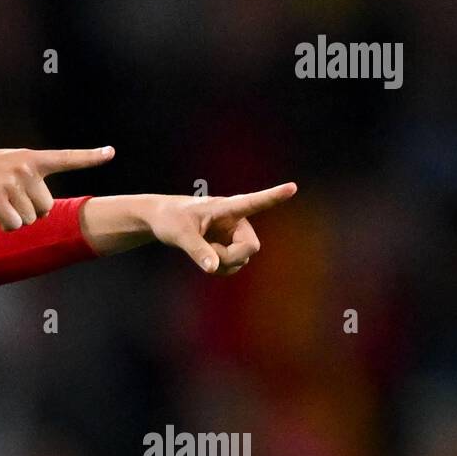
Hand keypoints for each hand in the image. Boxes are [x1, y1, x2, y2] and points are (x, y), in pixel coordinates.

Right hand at [0, 146, 114, 230]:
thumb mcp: (4, 166)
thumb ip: (28, 180)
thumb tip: (42, 213)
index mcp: (29, 158)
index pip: (66, 157)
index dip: (90, 157)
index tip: (111, 152)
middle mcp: (25, 168)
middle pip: (46, 207)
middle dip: (30, 211)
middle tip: (6, 199)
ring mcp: (11, 183)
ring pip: (31, 220)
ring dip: (14, 219)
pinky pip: (15, 226)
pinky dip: (4, 226)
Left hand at [144, 182, 297, 274]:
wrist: (164, 220)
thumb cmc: (171, 219)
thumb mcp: (180, 235)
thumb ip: (197, 250)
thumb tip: (213, 268)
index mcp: (227, 208)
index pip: (253, 202)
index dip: (274, 196)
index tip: (292, 187)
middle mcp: (237, 221)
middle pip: (250, 248)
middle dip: (230, 258)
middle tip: (207, 253)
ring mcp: (235, 235)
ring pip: (242, 260)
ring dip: (223, 264)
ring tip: (204, 250)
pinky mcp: (231, 247)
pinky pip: (234, 267)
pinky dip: (221, 269)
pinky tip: (208, 260)